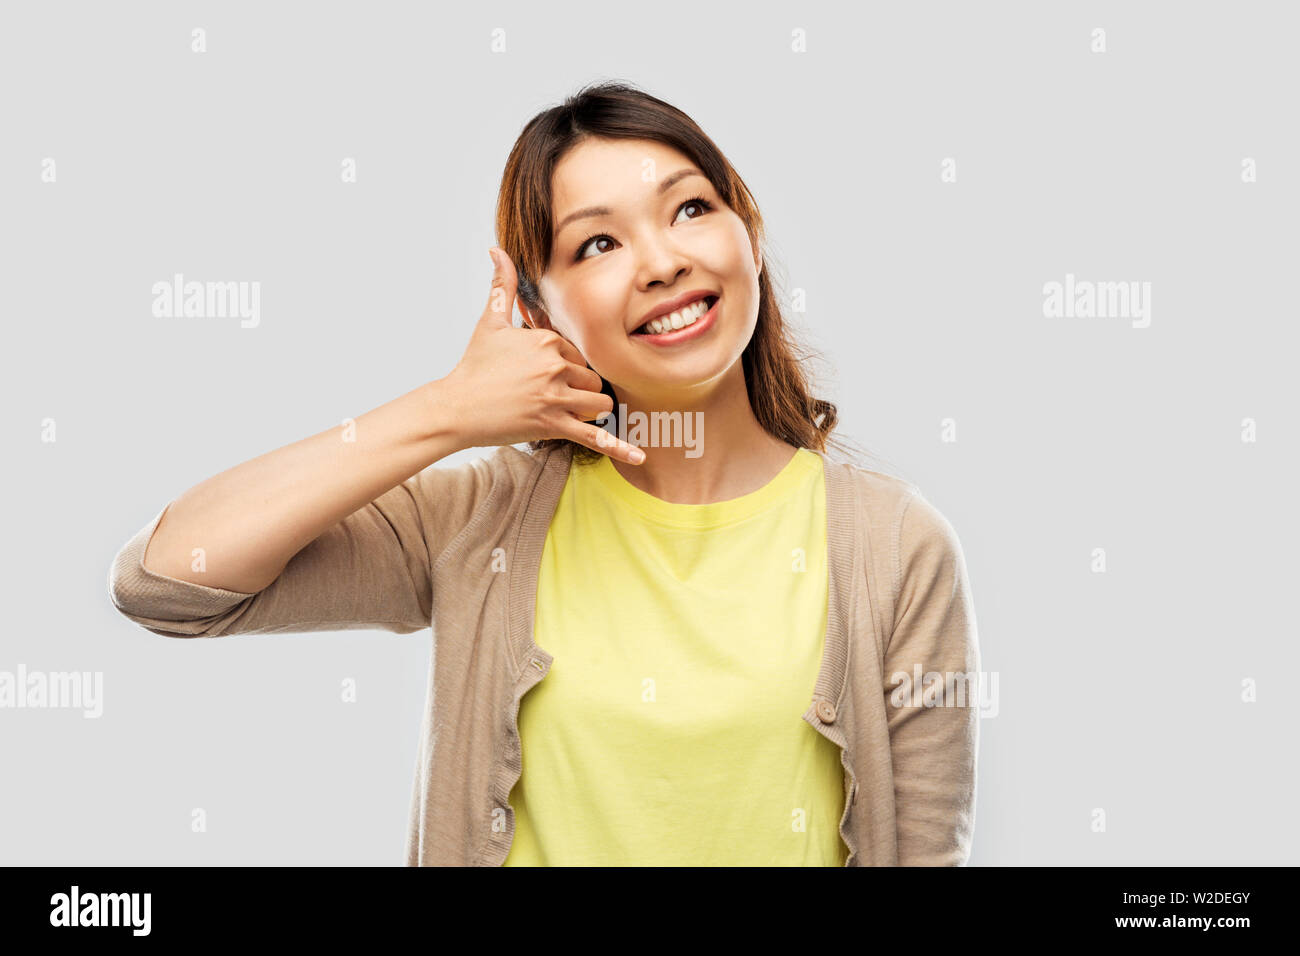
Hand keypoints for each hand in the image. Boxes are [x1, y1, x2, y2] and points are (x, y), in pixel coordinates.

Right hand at [437, 248, 644, 463]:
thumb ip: (501, 285)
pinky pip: (594, 437)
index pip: (581, 355)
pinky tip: (640, 459)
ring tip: (564, 413)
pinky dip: (619, 448)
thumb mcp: (489, 322)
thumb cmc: (473, 365)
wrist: (456, 406)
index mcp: (547, 341)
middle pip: (593, 380)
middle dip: (581, 391)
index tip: (545, 375)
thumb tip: (497, 250)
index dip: (568, 368)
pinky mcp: (552, 425)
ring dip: (589, 411)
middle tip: (550, 397)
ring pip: (599, 404)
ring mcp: (555, 397)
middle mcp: (555, 366)